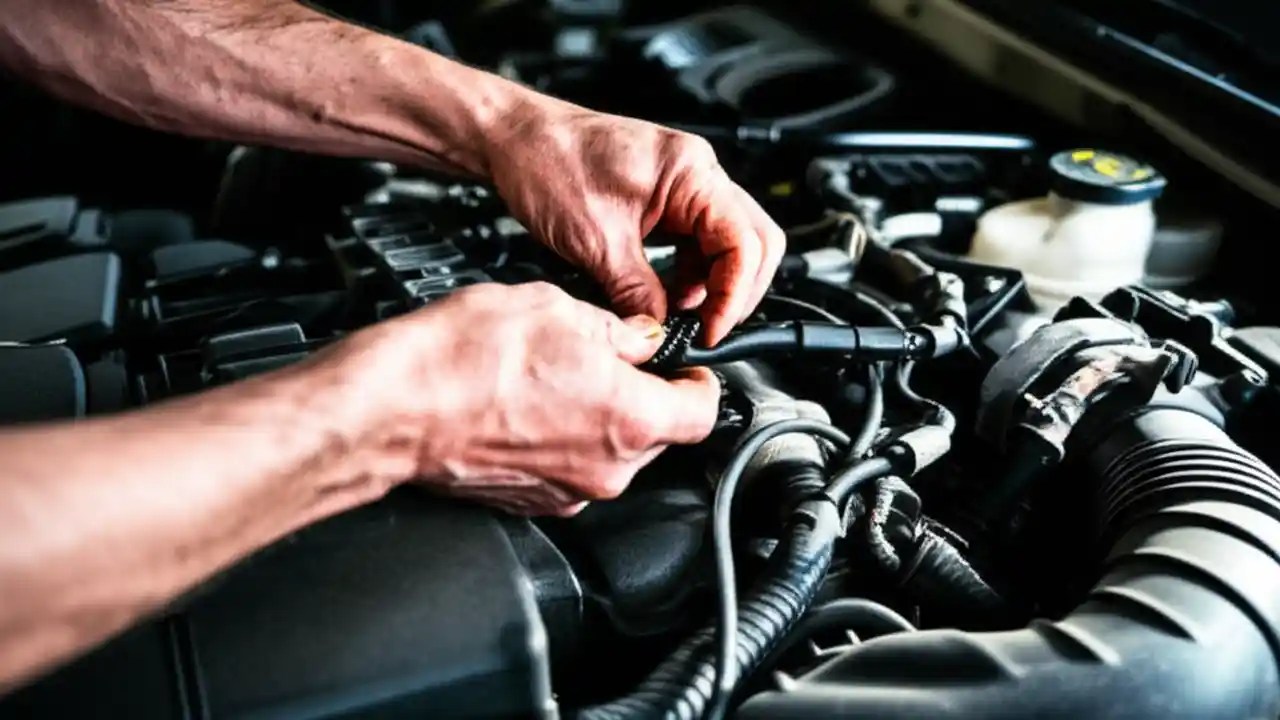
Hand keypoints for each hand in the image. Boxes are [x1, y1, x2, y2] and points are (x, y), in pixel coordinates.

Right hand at [330, 282, 719, 515]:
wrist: (396, 407)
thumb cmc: (465, 359)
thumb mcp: (559, 309)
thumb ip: (617, 331)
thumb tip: (638, 339)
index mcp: (630, 419)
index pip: (704, 412)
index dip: (701, 383)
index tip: (688, 369)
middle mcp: (606, 469)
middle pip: (659, 437)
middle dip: (647, 399)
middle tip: (616, 362)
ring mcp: (567, 492)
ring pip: (612, 455)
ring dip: (601, 420)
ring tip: (559, 378)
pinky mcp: (530, 502)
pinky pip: (569, 471)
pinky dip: (563, 442)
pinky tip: (530, 405)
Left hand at [483, 98, 785, 345]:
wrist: (512, 140)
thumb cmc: (547, 162)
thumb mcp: (595, 241)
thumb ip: (636, 291)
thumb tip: (658, 330)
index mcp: (690, 172)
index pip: (745, 242)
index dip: (734, 295)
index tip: (710, 330)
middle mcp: (696, 174)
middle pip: (753, 242)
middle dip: (736, 292)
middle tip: (707, 329)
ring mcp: (683, 187)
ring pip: (728, 246)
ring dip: (711, 287)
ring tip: (678, 316)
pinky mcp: (665, 202)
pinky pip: (696, 245)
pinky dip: (688, 277)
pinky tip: (664, 297)